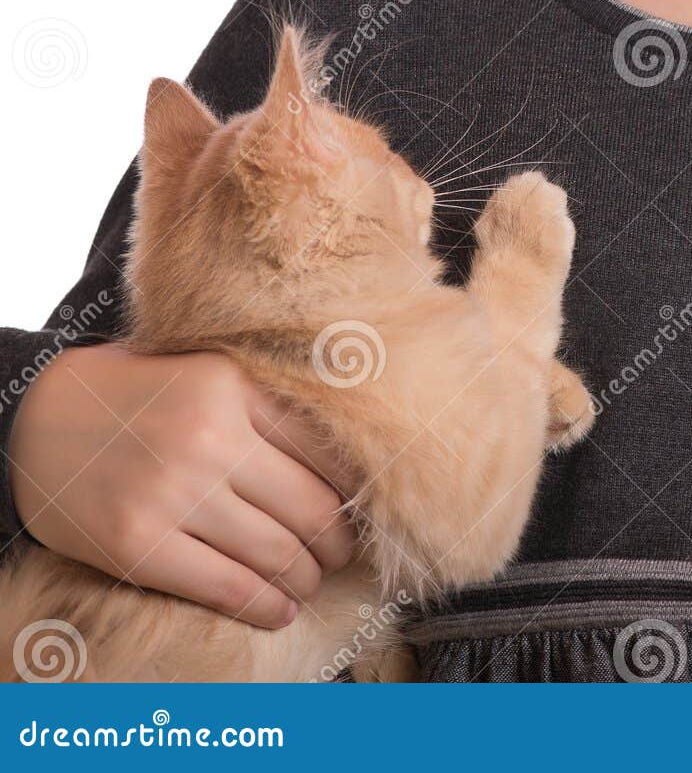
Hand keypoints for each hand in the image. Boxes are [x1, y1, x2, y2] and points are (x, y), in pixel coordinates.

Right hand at [8, 342, 359, 629]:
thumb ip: (268, 408)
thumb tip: (346, 464)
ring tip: (310, 582)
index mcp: (233, 387)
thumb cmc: (140, 397)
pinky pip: (225, 586)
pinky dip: (262, 605)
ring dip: (305, 578)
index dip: (353, 489)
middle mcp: (210, 437)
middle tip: (341, 553)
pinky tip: (278, 609)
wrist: (35, 420)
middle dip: (337, 541)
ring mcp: (173, 494)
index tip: (361, 508)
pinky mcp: (138, 545)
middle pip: (309, 507)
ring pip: (274, 552)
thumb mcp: (209, 376)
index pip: (325, 449)